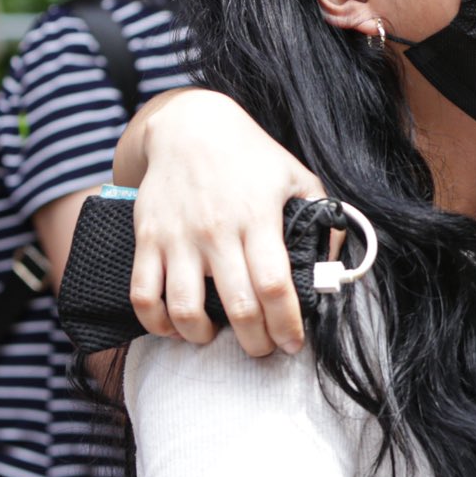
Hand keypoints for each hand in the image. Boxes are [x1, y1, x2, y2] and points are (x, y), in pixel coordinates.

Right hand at [131, 90, 323, 355]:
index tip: (293, 343)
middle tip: (263, 349)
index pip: (276, 287)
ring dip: (202, 337)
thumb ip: (323, 220)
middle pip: (237, 307)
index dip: (287, 324)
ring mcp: (179, 237)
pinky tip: (174, 327)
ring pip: (185, 309)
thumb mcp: (297, 178)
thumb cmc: (250, 157)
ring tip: (216, 337)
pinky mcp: (148, 239)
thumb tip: (332, 266)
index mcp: (258, 219)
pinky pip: (143, 294)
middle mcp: (218, 232)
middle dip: (255, 342)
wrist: (190, 127)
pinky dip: (156, 322)